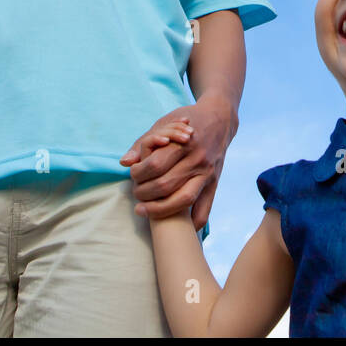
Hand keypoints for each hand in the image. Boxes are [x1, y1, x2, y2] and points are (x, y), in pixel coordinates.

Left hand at [121, 96, 234, 230]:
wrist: (220, 119)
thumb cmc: (188, 120)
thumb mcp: (165, 122)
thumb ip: (143, 142)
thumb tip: (125, 162)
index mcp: (183, 143)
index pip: (154, 165)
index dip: (138, 174)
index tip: (133, 175)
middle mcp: (197, 159)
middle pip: (165, 184)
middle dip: (144, 193)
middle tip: (136, 194)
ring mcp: (207, 173)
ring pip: (183, 200)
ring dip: (160, 210)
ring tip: (145, 211)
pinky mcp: (214, 184)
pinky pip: (204, 210)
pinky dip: (192, 223)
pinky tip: (177, 227)